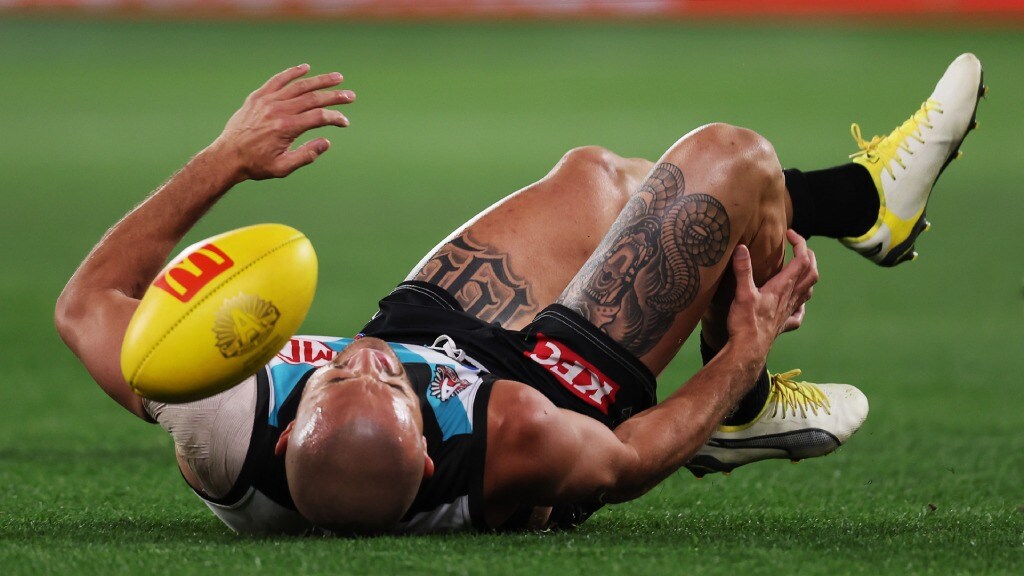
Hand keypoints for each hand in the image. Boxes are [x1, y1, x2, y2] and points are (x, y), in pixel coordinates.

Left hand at [210, 64, 355, 181]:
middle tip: (351, 95)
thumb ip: (306, 155)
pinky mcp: (258, 97)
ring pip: (298, 86)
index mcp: (286, 128)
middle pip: (312, 98)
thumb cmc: (256, 164)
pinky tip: (306, 68)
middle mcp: (278, 111)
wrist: (227, 156)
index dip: (335, 117)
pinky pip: (277, 80)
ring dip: (319, 80)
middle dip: (334, 96)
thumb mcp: (283, 168)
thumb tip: (326, 142)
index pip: (318, 117)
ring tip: (337, 77)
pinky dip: (292, 73)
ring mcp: (267, 101)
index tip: (344, 122)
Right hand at [726, 230, 818, 354]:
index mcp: (783, 287)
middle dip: (809, 256)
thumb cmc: (746, 323)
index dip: (800, 243)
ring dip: (809, 277)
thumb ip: (743, 269)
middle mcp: (791, 297)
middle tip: (799, 247)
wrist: (748, 350)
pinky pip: (799, 314)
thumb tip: (741, 248)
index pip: (802, 259)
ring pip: (809, 291)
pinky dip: (801, 305)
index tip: (789, 233)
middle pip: (811, 273)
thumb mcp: (742, 293)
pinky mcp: (784, 324)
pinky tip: (797, 305)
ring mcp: (790, 312)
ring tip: (801, 269)